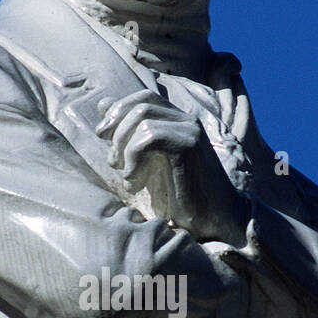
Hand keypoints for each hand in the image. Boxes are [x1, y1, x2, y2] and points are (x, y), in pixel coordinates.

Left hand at [96, 89, 249, 246]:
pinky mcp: (188, 147)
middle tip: (113, 161)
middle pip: (140, 105)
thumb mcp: (149, 161)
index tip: (103, 135)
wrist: (215, 219)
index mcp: (180, 122)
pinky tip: (135, 182)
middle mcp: (187, 121)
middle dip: (117, 130)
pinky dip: (133, 160)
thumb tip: (103, 103)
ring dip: (124, 149)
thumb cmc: (182, 195)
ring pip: (142, 120)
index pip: (143, 98)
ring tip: (127, 176)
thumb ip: (129, 134)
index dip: (118, 111)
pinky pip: (149, 138)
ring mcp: (190, 131)